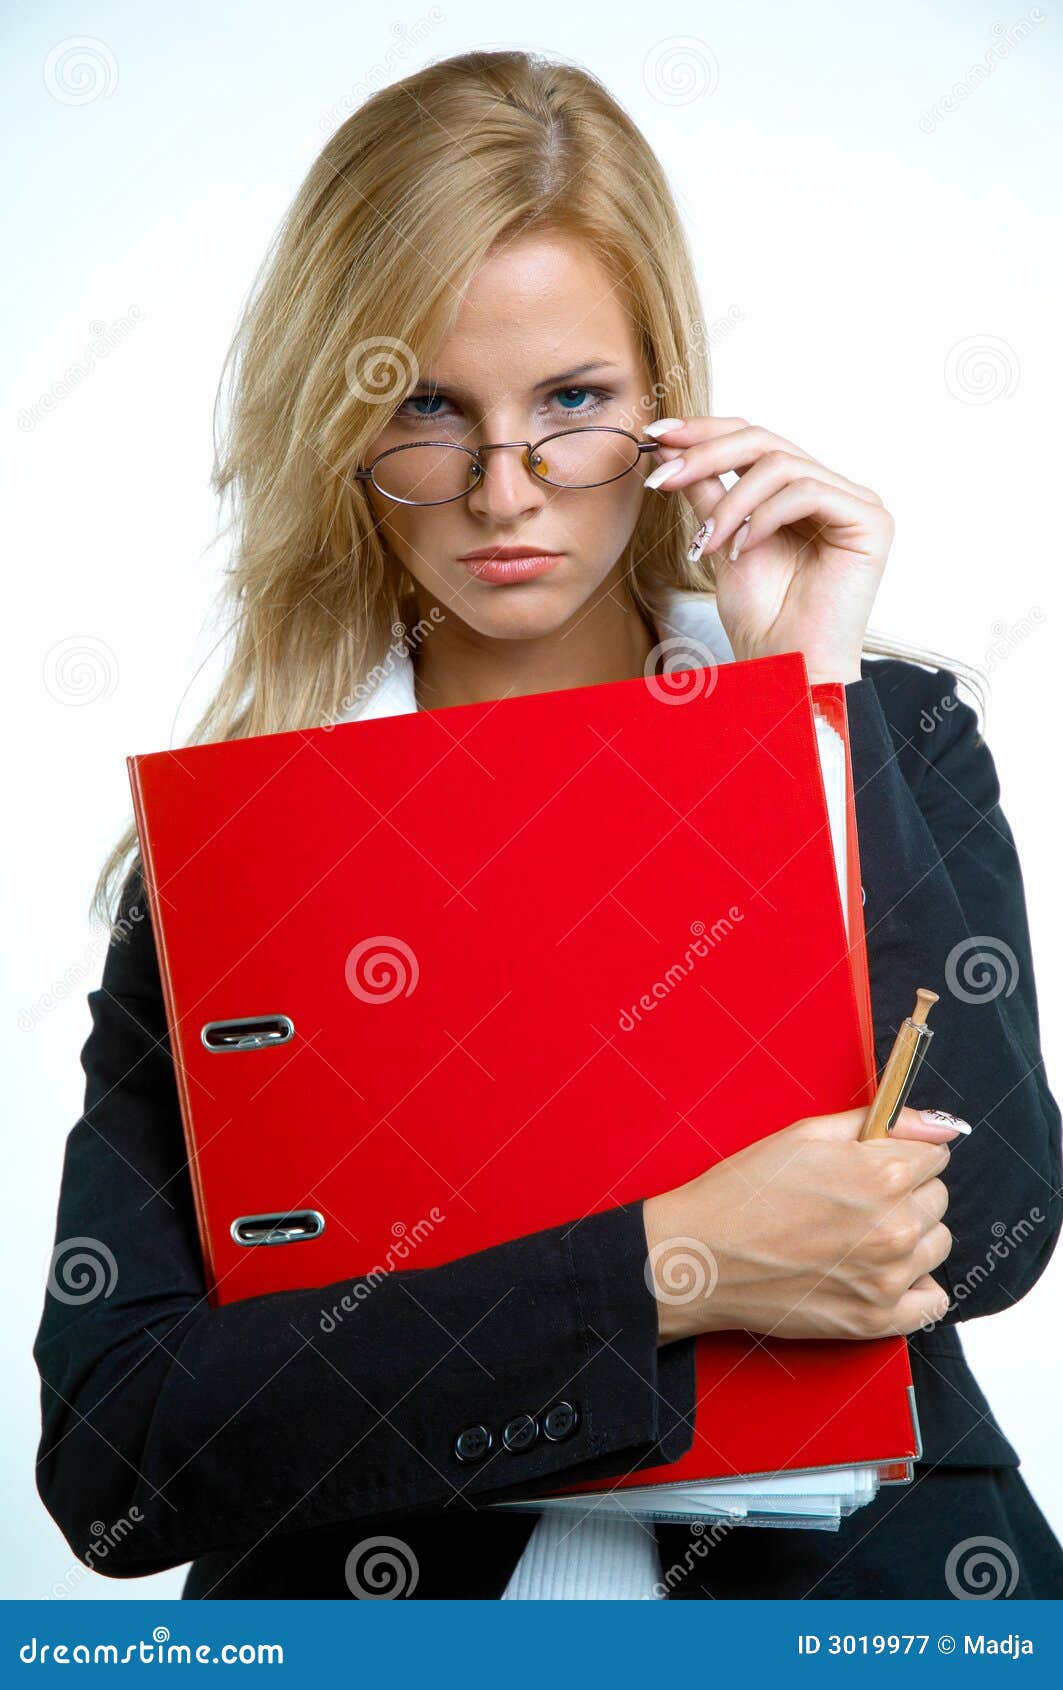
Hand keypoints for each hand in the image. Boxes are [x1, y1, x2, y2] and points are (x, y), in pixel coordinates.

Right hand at [642, 1104, 966, 1343]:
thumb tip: (941, 1126)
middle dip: (907, 1192)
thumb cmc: (744, 1193)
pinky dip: (914, 1287)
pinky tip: (878, 1272)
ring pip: (937, 1244)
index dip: (903, 1154)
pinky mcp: (875, 1319)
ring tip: (860, 1235)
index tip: (876, 1164)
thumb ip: (883, 1125)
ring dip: (911, 1236)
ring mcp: (887, 1278)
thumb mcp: (806, 1135)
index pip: (935, 1155)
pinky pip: (932, 1301)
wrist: (702, 1255)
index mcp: (881, 1175)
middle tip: (857, 1200)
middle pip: (937, 1199)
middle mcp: (893, 1227)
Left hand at [643, 416, 894, 684]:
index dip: (706, 432)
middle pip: (766, 442)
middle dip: (706, 454)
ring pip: (782, 464)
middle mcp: (833, 491)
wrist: (785, 669)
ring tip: (708, 544)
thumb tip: (669, 446)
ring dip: (732, 502)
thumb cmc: (761, 618)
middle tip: (663, 476)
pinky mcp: (872, 522)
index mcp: (801, 492)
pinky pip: (808, 491)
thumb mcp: (720, 541)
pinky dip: (765, 517)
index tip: (656, 437)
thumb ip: (705, 492)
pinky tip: (743, 548)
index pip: (754, 441)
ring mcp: (856, 504)